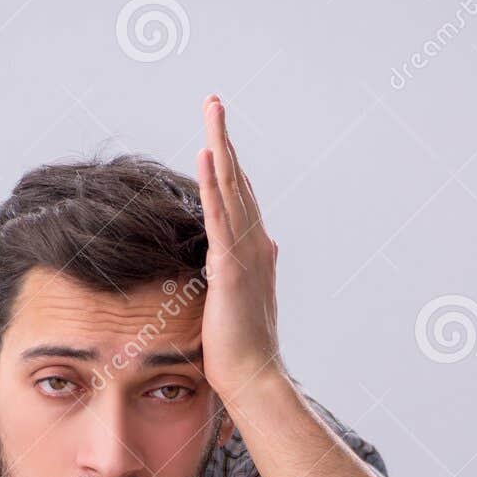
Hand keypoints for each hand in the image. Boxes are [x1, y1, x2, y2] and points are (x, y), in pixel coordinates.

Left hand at [196, 94, 284, 400]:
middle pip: (236, 179)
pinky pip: (220, 217)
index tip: (218, 132)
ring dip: (221, 146)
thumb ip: (254, 267)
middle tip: (213, 101)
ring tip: (212, 111)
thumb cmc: (243, 347)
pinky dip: (213, 185)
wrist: (252, 376)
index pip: (239, 196)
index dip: (229, 162)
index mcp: (253, 250)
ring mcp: (244, 253)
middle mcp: (253, 244)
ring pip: (231, 188)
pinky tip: (207, 155)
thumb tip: (269, 244)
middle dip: (224, 138)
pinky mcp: (229, 267)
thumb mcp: (247, 298)